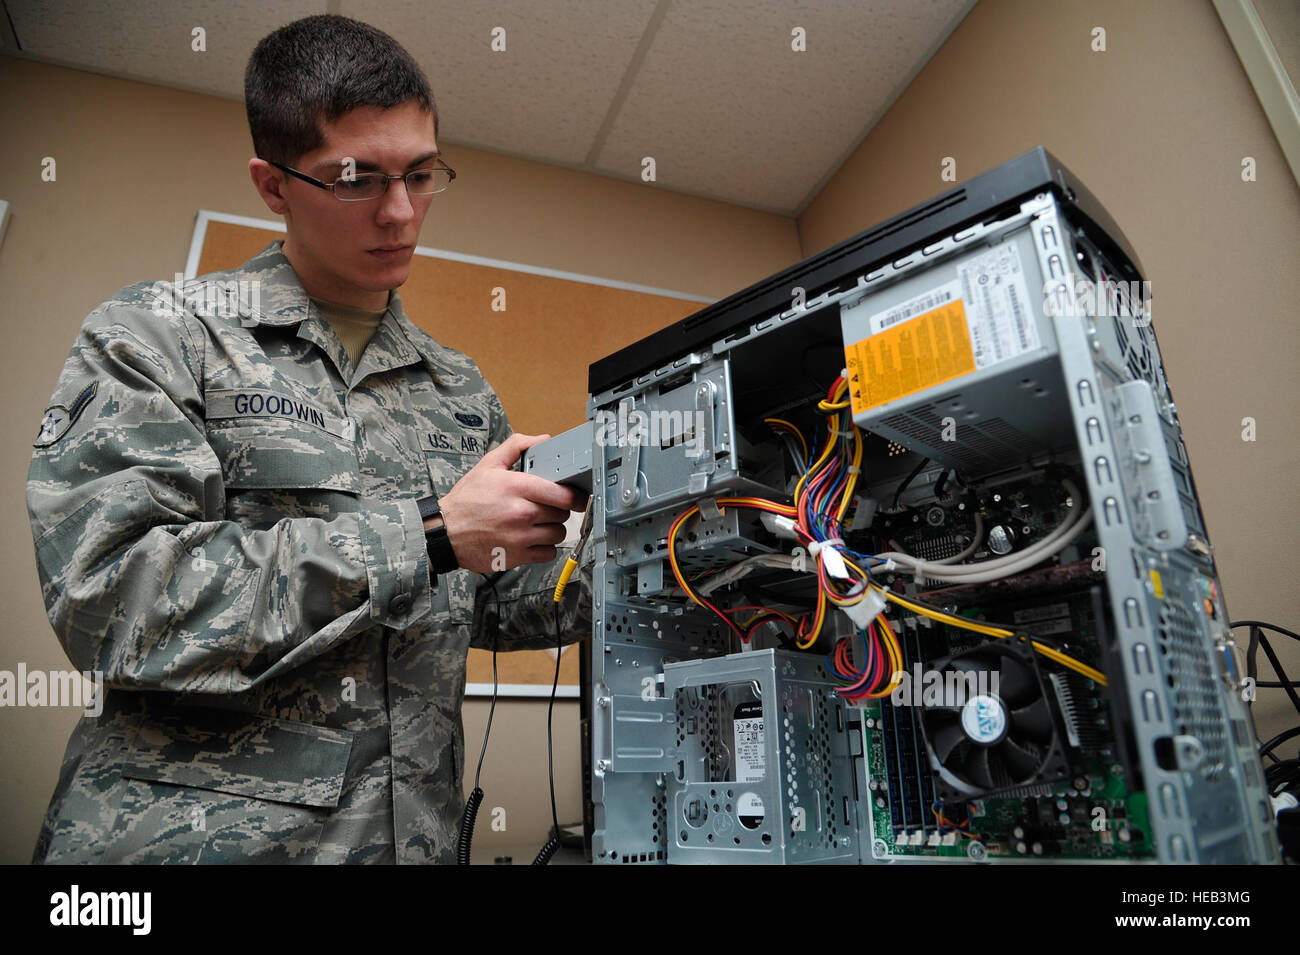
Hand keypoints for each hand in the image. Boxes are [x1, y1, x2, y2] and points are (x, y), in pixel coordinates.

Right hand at [436, 433, 588, 573]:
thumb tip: (542, 439)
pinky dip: (545, 548)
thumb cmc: (466, 500)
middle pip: (562, 513)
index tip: (575, 496)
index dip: (575, 495)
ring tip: (539, 523)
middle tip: (546, 507)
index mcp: (517, 487)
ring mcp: (520, 537)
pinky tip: (534, 539)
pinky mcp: (518, 556)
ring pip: (558, 534)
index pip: (563, 494)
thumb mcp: (488, 464)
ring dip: (553, 528)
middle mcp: (522, 513)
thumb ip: (516, 446)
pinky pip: (548, 554)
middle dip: (558, 509)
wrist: (445, 531)